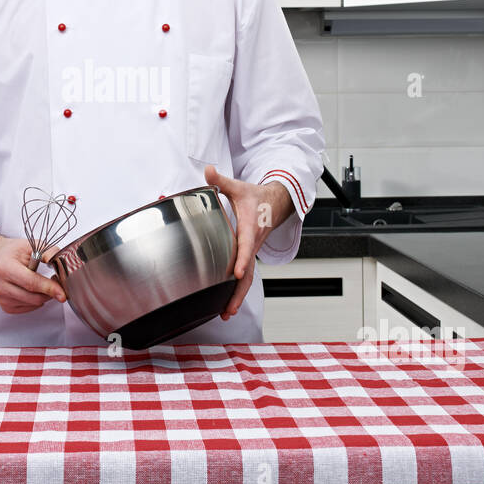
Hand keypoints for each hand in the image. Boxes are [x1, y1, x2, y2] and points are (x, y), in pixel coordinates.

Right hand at [0, 233, 66, 314]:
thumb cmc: (10, 252)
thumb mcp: (29, 245)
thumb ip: (46, 250)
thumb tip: (57, 260)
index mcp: (6, 268)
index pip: (31, 283)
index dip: (49, 288)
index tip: (62, 293)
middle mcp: (1, 285)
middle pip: (34, 297)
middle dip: (50, 292)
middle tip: (55, 281)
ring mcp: (2, 298)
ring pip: (33, 304)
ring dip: (43, 296)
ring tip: (42, 283)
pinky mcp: (5, 306)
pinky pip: (28, 308)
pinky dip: (35, 301)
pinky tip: (32, 290)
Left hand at [203, 166, 293, 320]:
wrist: (275, 204)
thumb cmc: (255, 197)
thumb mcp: (238, 187)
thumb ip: (221, 181)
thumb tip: (208, 170)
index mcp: (250, 227)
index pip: (245, 246)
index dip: (241, 260)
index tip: (235, 273)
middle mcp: (253, 243)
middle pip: (248, 271)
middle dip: (239, 291)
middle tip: (229, 307)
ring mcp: (251, 252)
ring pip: (247, 278)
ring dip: (238, 296)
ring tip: (227, 313)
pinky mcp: (249, 256)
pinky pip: (245, 277)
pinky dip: (238, 291)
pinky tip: (227, 305)